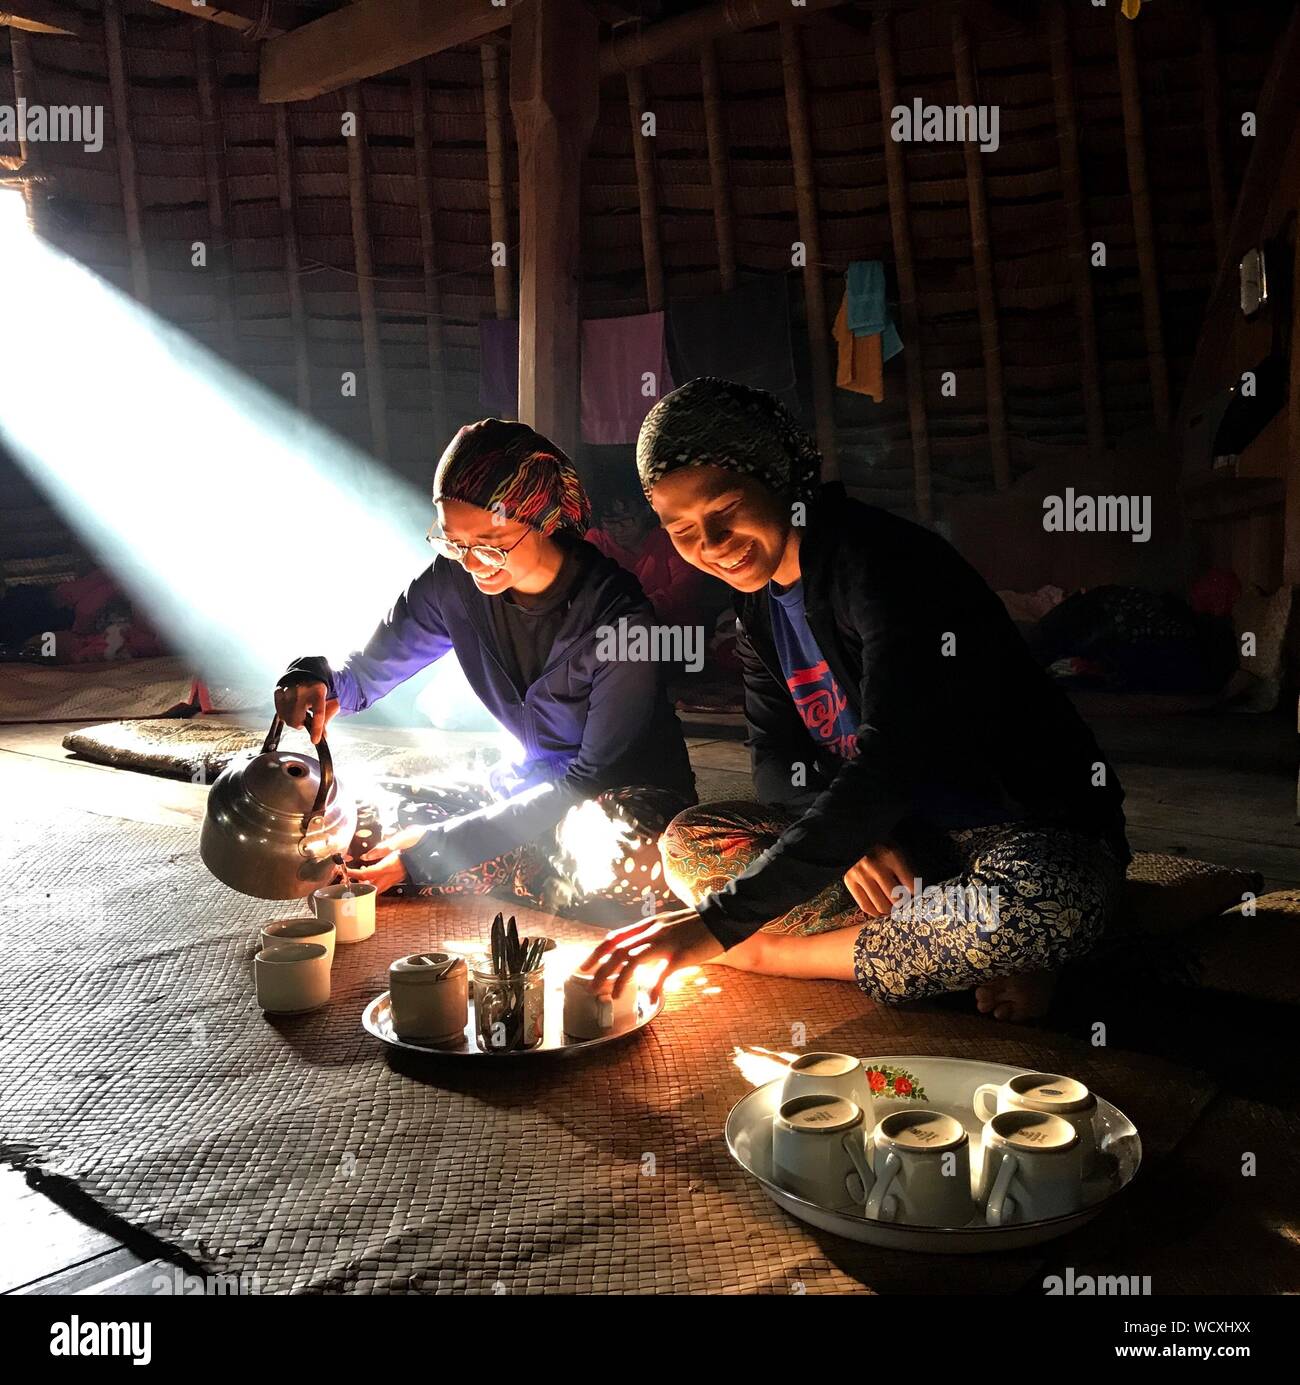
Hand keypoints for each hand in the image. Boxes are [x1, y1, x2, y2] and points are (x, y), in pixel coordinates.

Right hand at [273, 678, 339, 744]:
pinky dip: (285, 714)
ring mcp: (288, 690)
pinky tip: (290, 707)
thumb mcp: (329, 702)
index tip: (315, 740)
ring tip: (298, 711)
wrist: (304, 675)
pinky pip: (279, 713)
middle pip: (296, 719)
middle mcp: (302, 690)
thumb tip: (324, 737)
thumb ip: (327, 718)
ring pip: (286, 718)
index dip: (316, 728)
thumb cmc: (317, 692)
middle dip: (301, 723)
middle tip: (304, 719)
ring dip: (292, 719)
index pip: (318, 712)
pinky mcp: (278, 691)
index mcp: (318, 692)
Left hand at [343, 824, 426, 893]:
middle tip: (347, 878)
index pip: (369, 874)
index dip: (355, 874)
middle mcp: (394, 874)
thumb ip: (384, 847)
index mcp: (392, 865)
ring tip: (357, 877)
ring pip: (379, 888)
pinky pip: (384, 883)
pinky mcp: (401, 875)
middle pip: (372, 887)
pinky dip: (375, 881)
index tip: (345, 871)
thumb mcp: (403, 838)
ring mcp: (398, 876)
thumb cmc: (421, 839)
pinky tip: (372, 873)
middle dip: (359, 885)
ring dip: (367, 886)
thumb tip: (367, 856)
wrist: (438, 845)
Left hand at [582, 908, 724, 1004]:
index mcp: (647, 926)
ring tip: (612, 995)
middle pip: (618, 950)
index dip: (597, 953)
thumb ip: (650, 936)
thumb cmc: (695, 924)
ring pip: (633, 959)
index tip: (585, 966)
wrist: (721, 918)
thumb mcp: (667, 925)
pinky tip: (650, 1000)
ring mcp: (665, 942)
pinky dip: (654, 987)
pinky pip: (662, 973)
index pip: (614, 938)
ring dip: (619, 979)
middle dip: (600, 969)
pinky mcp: (680, 954)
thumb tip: (635, 950)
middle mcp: (652, 932)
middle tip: (590, 986)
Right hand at [843, 842, 916, 916]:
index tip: (917, 897)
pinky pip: (865, 906)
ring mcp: (860, 874)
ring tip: (893, 906)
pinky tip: (880, 909)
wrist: (854, 836)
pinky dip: (875, 912)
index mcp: (892, 856)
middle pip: (896, 900)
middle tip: (905, 904)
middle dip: (903, 904)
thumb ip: (906, 871)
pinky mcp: (849, 880)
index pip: (911, 887)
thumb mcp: (897, 850)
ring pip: (881, 907)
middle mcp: (875, 866)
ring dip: (890, 910)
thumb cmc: (880, 844)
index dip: (917, 895)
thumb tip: (915, 896)